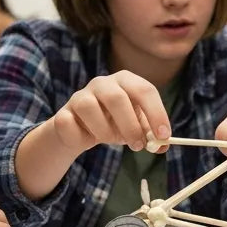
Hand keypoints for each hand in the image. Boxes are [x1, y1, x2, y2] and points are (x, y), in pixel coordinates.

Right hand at [47, 72, 170, 155]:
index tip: (164, 135)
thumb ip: (152, 135)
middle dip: (131, 125)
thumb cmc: (115, 124)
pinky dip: (81, 137)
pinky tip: (87, 140)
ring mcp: (80, 96)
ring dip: (105, 131)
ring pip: (89, 108)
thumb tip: (162, 145)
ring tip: (111, 140)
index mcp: (126, 81)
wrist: (80, 131)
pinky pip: (69, 124)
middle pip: (117, 98)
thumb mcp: (137, 127)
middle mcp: (102, 83)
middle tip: (138, 145)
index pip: (144, 90)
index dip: (156, 113)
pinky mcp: (63, 113)